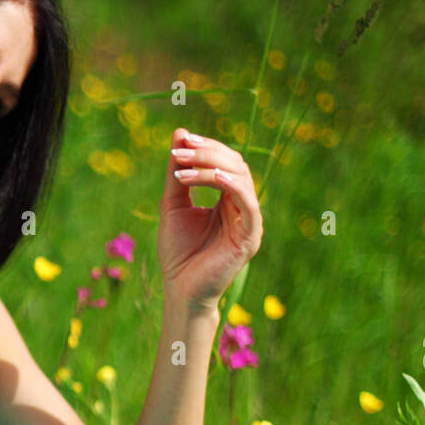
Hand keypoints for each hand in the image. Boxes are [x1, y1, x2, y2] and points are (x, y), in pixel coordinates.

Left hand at [158, 126, 263, 310]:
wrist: (180, 292)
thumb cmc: (178, 254)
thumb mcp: (173, 206)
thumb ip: (177, 174)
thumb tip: (180, 133)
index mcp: (228, 200)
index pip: (225, 162)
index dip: (206, 147)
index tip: (181, 140)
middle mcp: (243, 208)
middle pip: (235, 165)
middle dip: (207, 153)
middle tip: (180, 150)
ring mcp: (249, 222)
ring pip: (241, 178)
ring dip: (211, 166)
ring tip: (181, 167)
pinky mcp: (250, 237)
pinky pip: (248, 202)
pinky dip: (229, 185)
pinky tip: (205, 178)